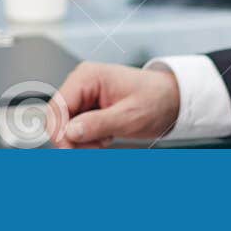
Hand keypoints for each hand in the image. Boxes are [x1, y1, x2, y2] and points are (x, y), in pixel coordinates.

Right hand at [49, 62, 180, 147]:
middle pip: (59, 118)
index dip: (61, 132)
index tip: (71, 152)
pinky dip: (89, 140)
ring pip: (67, 127)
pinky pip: (78, 129)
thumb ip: (98, 124)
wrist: (173, 100)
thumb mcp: (129, 116)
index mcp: (87, 77)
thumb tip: (70, 131)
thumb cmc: (156, 100)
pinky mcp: (89, 108)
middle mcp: (82, 84)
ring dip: (82, 141)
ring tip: (106, 142)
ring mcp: (85, 96)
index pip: (58, 106)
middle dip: (73, 139)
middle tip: (95, 149)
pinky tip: (106, 138)